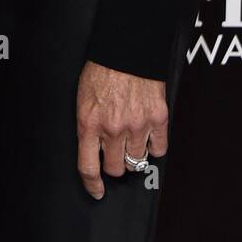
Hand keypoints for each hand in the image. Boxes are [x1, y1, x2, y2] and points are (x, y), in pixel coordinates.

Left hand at [76, 60, 167, 199]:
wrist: (126, 50)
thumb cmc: (102, 70)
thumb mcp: (83, 99)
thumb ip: (88, 126)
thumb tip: (94, 150)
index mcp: (89, 123)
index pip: (88, 167)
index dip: (92, 184)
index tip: (97, 191)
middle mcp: (112, 129)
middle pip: (116, 168)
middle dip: (115, 164)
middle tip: (116, 152)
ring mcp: (137, 125)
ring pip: (137, 162)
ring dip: (134, 155)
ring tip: (132, 140)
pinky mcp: (158, 119)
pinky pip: (159, 149)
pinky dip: (154, 146)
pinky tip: (148, 136)